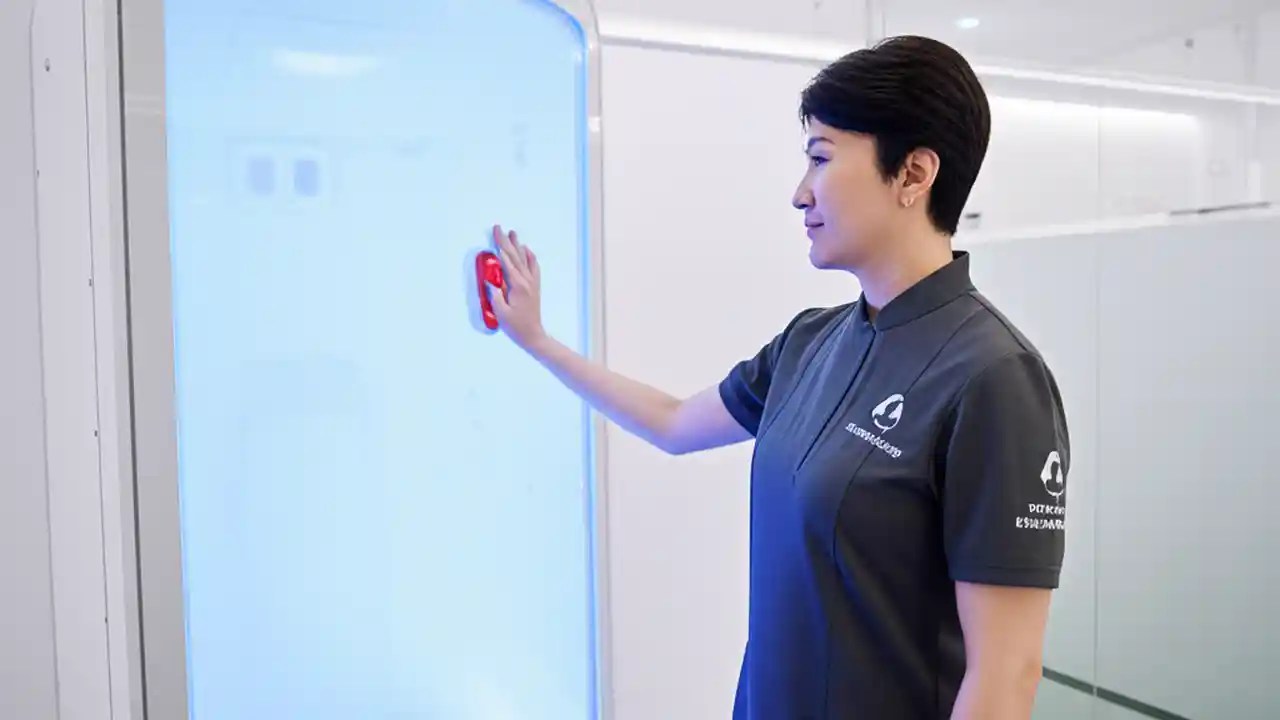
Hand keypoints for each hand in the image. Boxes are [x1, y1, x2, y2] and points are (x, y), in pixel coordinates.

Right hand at [488, 224, 546, 352]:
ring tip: (513, 233)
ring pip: (525, 259)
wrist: (533, 334)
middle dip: (506, 241)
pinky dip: (529, 256)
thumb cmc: (516, 326)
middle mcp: (527, 281)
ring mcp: (532, 283)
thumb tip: (490, 280)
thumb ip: (495, 295)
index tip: (495, 234)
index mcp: (518, 285)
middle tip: (499, 228)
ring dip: (518, 245)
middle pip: (515, 256)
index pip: (507, 261)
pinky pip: (533, 267)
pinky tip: (526, 250)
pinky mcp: (534, 286)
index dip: (500, 246)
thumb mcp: (501, 312)